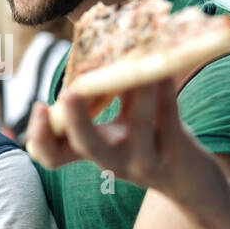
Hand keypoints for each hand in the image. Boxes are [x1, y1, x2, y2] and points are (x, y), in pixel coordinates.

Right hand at [26, 78, 218, 207]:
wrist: (191, 180)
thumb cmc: (149, 142)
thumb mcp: (120, 126)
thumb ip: (104, 98)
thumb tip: (95, 48)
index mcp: (94, 151)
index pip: (53, 157)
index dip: (40, 137)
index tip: (38, 106)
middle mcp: (115, 161)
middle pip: (87, 146)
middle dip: (77, 120)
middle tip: (68, 94)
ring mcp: (147, 159)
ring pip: (139, 127)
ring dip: (139, 95)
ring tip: (138, 67)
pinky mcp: (177, 151)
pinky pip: (170, 118)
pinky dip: (166, 92)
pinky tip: (165, 70)